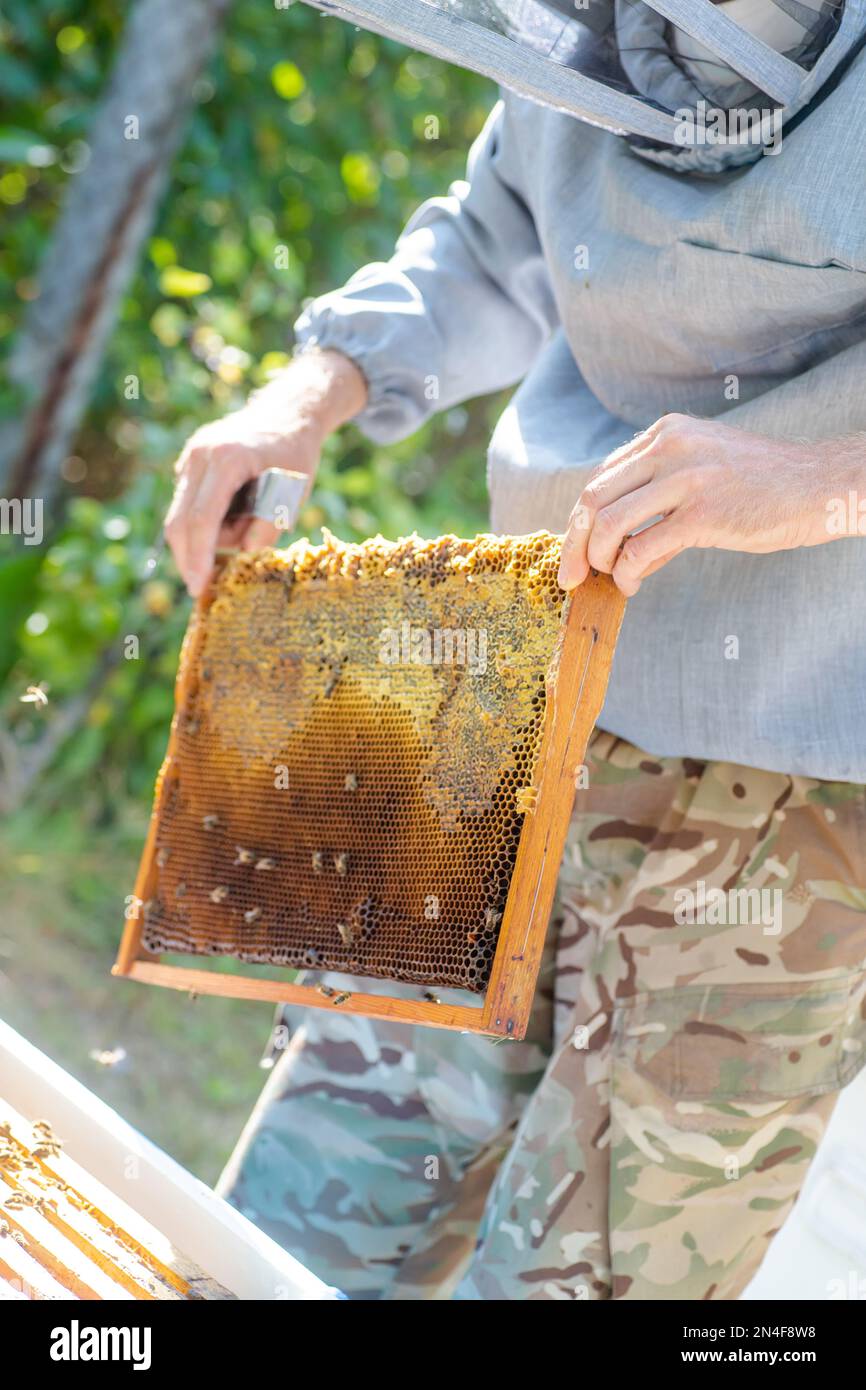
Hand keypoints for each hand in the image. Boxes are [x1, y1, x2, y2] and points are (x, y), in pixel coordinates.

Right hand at [165, 349, 366, 596]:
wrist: (287, 414)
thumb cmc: (295, 455)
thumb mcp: (293, 492)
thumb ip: (270, 524)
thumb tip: (245, 553)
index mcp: (226, 459)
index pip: (200, 519)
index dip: (197, 558)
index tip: (199, 587)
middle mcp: (200, 455)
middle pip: (180, 520)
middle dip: (189, 557)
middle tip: (204, 585)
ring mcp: (190, 456)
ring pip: (181, 514)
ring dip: (208, 536)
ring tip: (247, 522)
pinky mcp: (189, 462)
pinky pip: (189, 503)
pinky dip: (207, 521)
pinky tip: (237, 511)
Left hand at [557, 413, 863, 596]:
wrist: (818, 486)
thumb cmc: (762, 487)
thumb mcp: (703, 469)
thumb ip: (659, 494)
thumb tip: (618, 547)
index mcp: (665, 434)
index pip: (601, 478)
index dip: (579, 521)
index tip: (574, 553)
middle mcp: (669, 448)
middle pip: (593, 500)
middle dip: (574, 545)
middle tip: (572, 578)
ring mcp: (686, 479)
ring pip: (609, 525)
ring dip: (600, 561)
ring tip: (612, 579)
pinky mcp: (703, 513)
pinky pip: (641, 549)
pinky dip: (627, 573)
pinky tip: (634, 584)